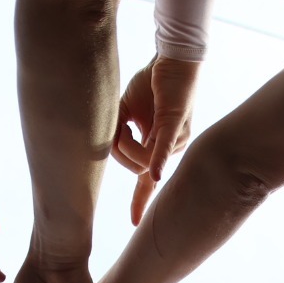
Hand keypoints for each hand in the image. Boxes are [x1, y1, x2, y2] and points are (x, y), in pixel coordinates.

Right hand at [111, 56, 199, 223]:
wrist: (170, 57)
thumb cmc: (152, 83)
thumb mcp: (127, 110)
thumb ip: (117, 132)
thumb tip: (107, 148)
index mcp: (161, 148)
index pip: (149, 182)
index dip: (140, 202)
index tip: (135, 224)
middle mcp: (172, 148)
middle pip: (136, 168)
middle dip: (119, 153)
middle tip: (117, 131)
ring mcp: (176, 138)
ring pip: (141, 157)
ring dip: (123, 143)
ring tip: (124, 121)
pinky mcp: (173, 121)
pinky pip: (162, 145)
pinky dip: (157, 160)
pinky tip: (154, 174)